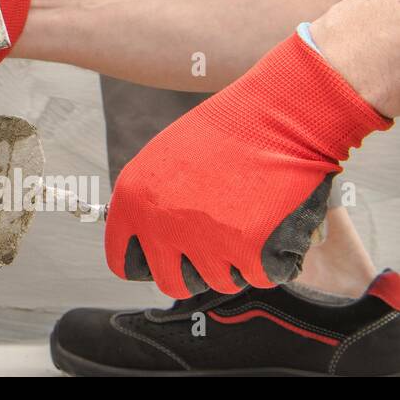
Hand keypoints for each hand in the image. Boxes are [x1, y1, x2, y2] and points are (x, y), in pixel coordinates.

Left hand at [105, 34, 391, 297]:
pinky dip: (269, 260)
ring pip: (219, 281)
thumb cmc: (226, 132)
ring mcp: (204, 242)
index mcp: (133, 200)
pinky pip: (259, 276)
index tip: (158, 264)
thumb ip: (151, 201)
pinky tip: (271, 224)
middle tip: (212, 252)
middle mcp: (160, 225)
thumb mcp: (165, 159)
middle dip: (193, 273)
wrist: (278, 118)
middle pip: (171, 282)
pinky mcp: (248, 251)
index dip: (142, 265)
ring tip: (248, 221)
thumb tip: (148, 235)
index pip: (122, 259)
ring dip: (235, 262)